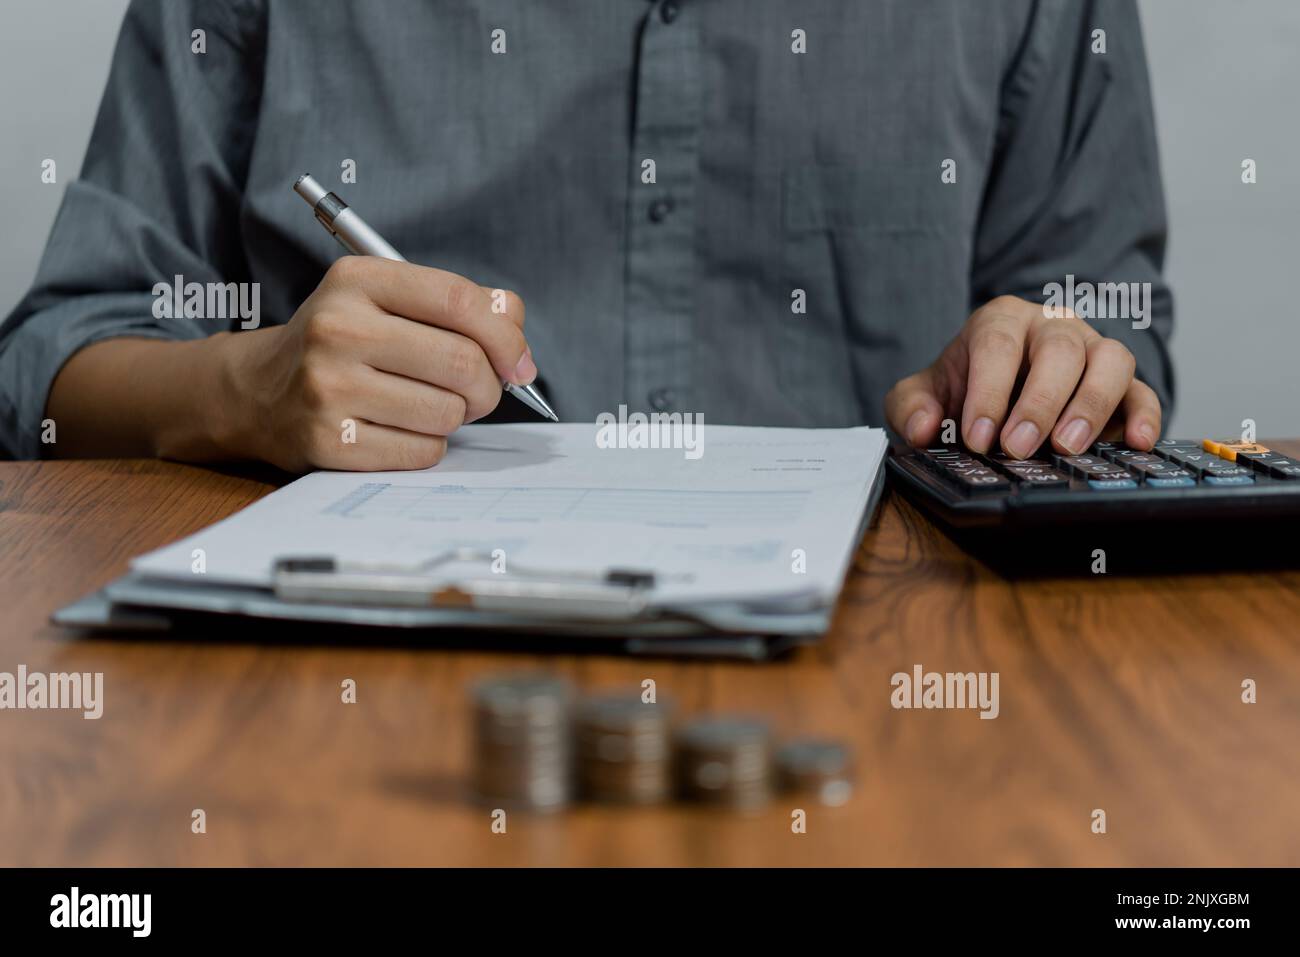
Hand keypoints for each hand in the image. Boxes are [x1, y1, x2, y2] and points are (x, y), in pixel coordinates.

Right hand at [216, 257, 533, 471]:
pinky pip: (422, 451)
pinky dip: (428, 446)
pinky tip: (402, 430)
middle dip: (487, 386)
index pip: (458, 301)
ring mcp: (328, 387)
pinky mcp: (329, 440)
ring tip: (428, 407)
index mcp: (358, 280)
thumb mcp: (388, 301)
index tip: (519, 363)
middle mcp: (337, 328)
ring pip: (447, 412)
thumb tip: (516, 331)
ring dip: (455, 417)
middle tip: (478, 392)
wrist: (259, 392)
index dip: (506, 336)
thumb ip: (459, 305)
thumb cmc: (344, 344)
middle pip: (462, 362)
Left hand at [884, 295, 1160, 458]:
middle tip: (1018, 448)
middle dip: (1039, 401)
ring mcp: (1092, 352)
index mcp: (1001, 321)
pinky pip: (1143, 391)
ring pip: (1109, 360)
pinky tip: (1136, 442)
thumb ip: (910, 406)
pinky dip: (1145, 415)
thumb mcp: (924, 395)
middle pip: (1058, 350)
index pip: (997, 344)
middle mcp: (1053, 328)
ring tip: (1067, 447)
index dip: (988, 391)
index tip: (977, 437)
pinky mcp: (1122, 386)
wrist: (997, 394)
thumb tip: (922, 427)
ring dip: (1091, 404)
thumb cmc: (963, 389)